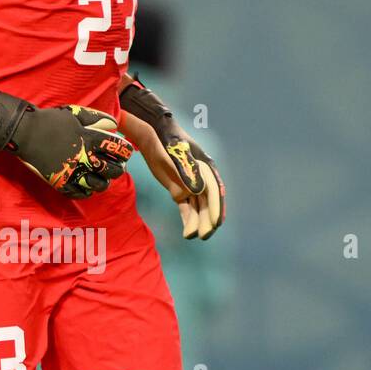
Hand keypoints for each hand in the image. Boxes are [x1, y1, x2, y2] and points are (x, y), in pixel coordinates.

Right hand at [0, 88, 133, 198]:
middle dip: (118, 169)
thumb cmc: (49, 121)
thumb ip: (96, 118)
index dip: (125, 151)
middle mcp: (84, 156)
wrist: (23, 133)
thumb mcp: (74, 113)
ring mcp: (73, 172)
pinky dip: (87, 190)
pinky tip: (87, 183)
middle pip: (113, 170)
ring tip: (102, 178)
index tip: (124, 152)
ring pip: (100, 185)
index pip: (118, 148)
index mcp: (89, 138)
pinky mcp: (62, 183)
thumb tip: (114, 124)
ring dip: (104, 182)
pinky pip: (82, 193)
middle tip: (116, 167)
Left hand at [119, 78, 224, 239]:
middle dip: (207, 219)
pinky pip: (185, 206)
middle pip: (207, 201)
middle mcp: (201, 177)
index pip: (213, 190)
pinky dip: (186, 218)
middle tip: (206, 234)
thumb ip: (187, 171)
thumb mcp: (176, 153)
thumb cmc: (168, 139)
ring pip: (197, 206)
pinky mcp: (178, 188)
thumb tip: (198, 191)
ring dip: (196, 221)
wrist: (154, 132)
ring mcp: (190, 184)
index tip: (215, 223)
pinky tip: (187, 232)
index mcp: (205, 167)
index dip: (216, 207)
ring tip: (194, 236)